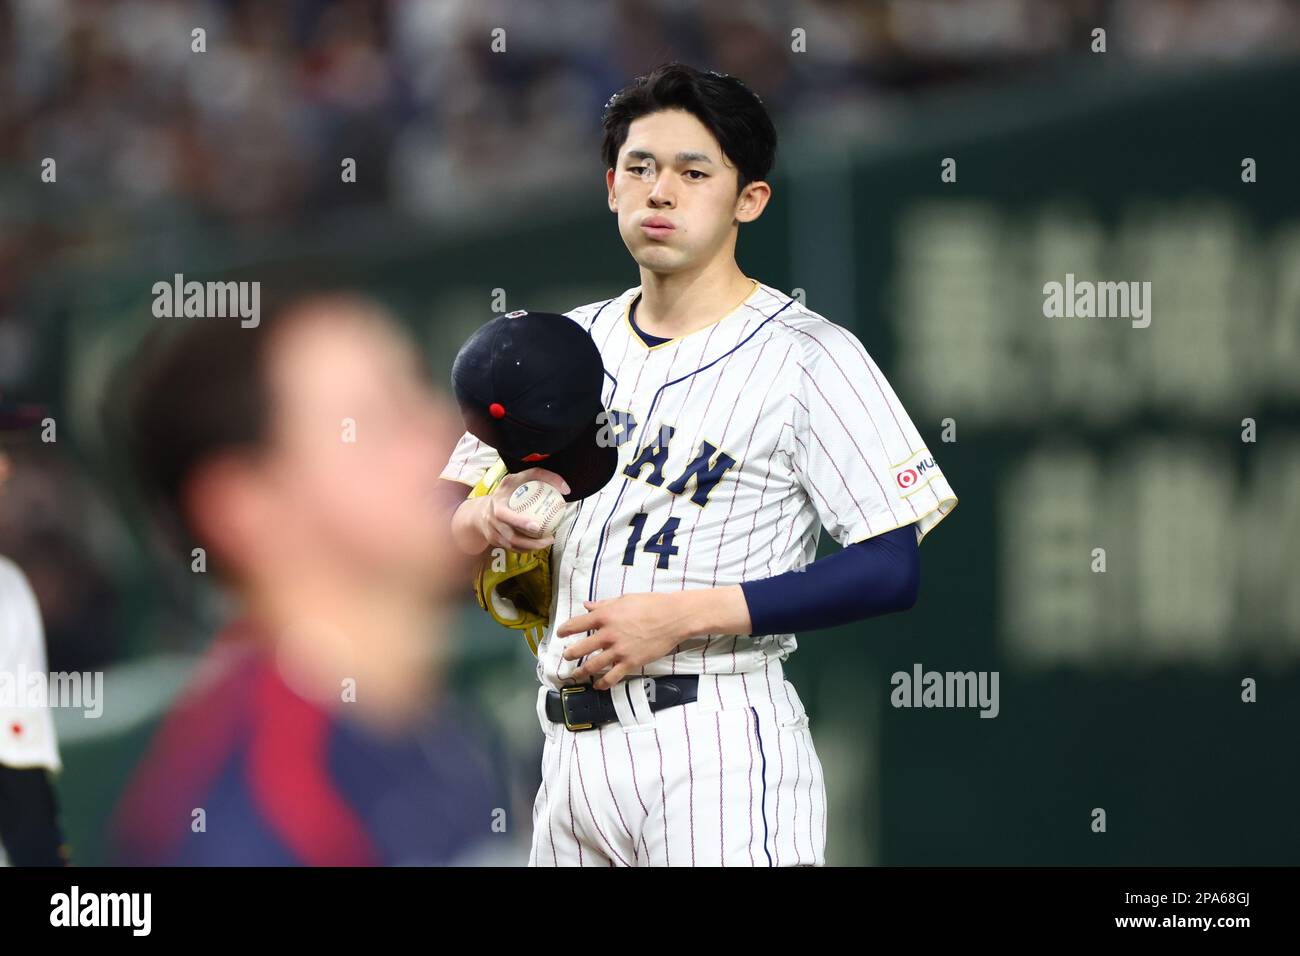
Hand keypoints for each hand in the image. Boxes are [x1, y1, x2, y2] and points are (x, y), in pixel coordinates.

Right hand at [473, 467, 569, 552]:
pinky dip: (526, 548)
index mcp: (496, 503)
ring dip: (532, 546)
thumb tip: (566, 489)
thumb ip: (542, 477)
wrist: (482, 509)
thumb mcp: (521, 477)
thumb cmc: (509, 491)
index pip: (504, 514)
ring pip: (512, 545)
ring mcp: (492, 532)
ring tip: (549, 541)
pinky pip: (512, 548)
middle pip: (509, 536)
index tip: (536, 526)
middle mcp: (491, 519)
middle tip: (550, 538)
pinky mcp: (494, 542)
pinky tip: (539, 545)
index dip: (519, 522)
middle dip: (530, 541)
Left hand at [558, 592, 699, 689]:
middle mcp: (607, 634)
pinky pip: (611, 677)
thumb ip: (603, 605)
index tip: (560, 634)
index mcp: (604, 616)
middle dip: (569, 654)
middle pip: (580, 649)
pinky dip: (602, 683)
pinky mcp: (630, 663)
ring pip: (592, 666)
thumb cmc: (650, 604)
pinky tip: (598, 685)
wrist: (673, 617)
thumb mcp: (624, 599)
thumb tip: (587, 606)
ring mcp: (618, 651)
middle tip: (566, 657)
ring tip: (575, 675)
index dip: (564, 630)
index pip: (576, 624)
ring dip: (581, 672)